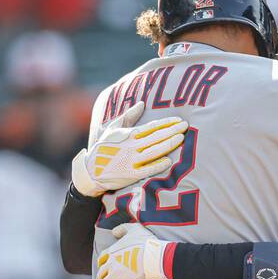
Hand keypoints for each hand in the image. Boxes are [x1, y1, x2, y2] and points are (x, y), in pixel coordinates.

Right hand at [70, 102, 187, 196]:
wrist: (91, 170)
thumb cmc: (104, 147)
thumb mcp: (113, 128)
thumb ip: (128, 116)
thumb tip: (142, 103)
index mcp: (128, 134)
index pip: (152, 127)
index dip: (166, 123)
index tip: (179, 120)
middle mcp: (131, 146)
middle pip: (156, 137)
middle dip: (172, 131)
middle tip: (186, 126)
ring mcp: (131, 161)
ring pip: (154, 151)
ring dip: (168, 144)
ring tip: (181, 138)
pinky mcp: (131, 175)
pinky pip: (147, 169)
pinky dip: (157, 165)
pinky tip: (169, 160)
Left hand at [93, 222, 169, 278]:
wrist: (154, 257)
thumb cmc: (146, 242)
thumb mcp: (134, 229)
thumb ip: (122, 229)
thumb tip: (114, 231)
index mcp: (113, 252)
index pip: (103, 259)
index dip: (102, 264)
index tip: (102, 267)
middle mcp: (111, 265)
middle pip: (102, 273)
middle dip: (100, 278)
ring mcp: (115, 278)